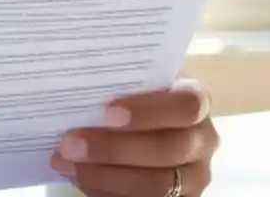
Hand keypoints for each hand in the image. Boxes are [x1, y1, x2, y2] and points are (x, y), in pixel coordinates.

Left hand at [50, 80, 218, 195]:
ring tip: (66, 162)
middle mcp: (203, 141)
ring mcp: (193, 177)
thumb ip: (117, 85)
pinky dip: (105, 192)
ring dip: (104, 175)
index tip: (107, 112)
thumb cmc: (137, 97)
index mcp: (198, 101)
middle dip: (115, 149)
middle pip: (168, 150)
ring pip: (155, 186)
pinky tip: (79, 177)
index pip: (186, 106)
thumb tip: (79, 94)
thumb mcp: (134, 83)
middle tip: (70, 142)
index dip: (149, 112)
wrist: (146, 124)